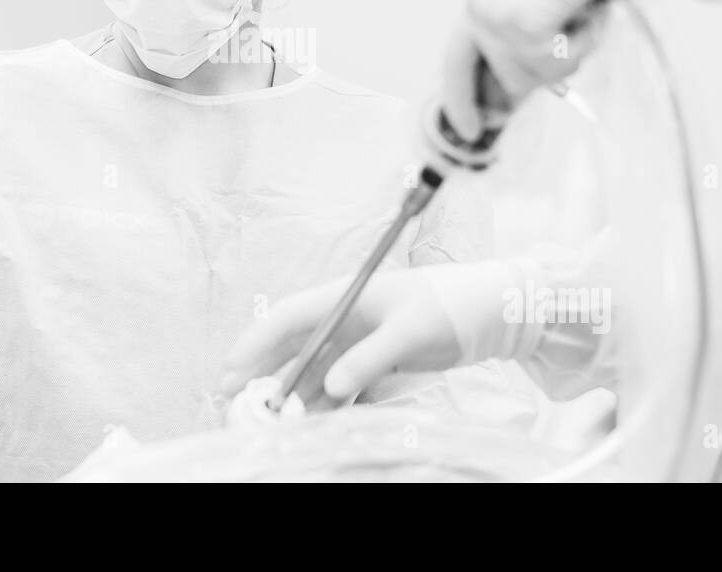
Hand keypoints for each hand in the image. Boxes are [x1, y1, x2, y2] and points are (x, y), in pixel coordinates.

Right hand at [222, 261, 526, 404]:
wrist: (490, 310)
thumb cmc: (449, 305)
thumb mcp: (410, 330)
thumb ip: (369, 358)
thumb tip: (330, 388)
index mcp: (345, 298)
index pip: (288, 317)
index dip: (255, 343)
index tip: (231, 372)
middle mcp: (345, 318)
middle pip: (294, 346)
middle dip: (265, 374)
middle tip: (240, 405)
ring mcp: (359, 340)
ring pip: (315, 370)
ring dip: (296, 395)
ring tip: (278, 424)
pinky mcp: (375, 360)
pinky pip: (341, 384)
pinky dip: (327, 403)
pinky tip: (316, 422)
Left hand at [442, 0, 604, 141]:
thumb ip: (526, 35)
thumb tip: (522, 87)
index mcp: (479, 0)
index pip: (457, 60)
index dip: (460, 98)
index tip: (466, 130)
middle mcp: (479, 11)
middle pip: (508, 79)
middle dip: (534, 82)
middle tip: (553, 71)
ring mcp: (497, 22)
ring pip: (538, 77)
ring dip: (572, 54)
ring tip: (585, 13)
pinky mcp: (522, 29)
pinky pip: (560, 64)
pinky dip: (585, 43)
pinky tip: (589, 11)